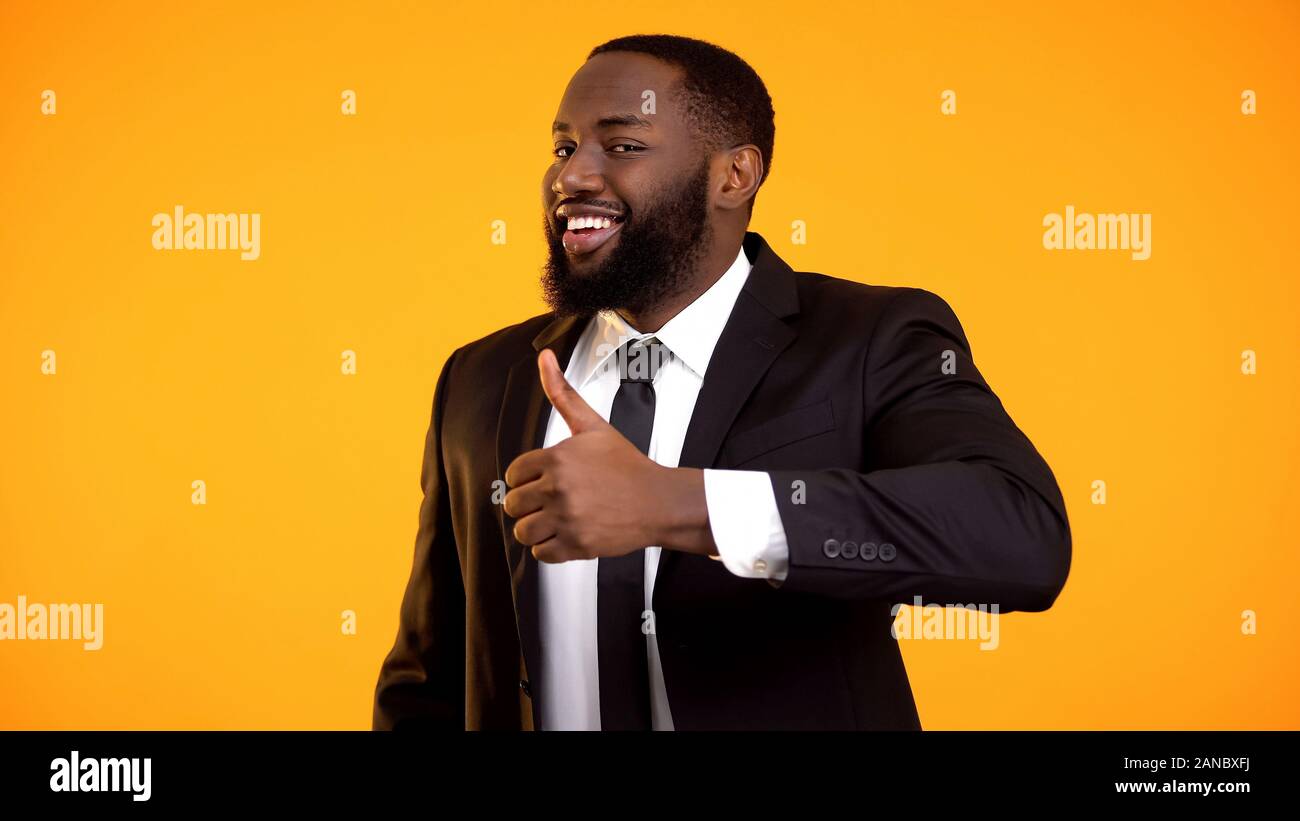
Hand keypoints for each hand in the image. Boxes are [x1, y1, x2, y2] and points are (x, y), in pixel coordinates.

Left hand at [503, 348, 672, 562]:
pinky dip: (551, 548)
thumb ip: (563, 393)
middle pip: (513, 505)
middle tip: (552, 503)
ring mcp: (567, 518)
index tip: (546, 481)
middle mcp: (558, 488)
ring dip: (537, 528)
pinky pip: (541, 553)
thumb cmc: (626, 465)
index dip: (527, 479)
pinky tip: (567, 535)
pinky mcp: (577, 544)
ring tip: (557, 521)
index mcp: (557, 458)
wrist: (659, 501)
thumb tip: (544, 357)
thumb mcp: (593, 426)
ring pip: (523, 531)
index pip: (514, 474)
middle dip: (529, 505)